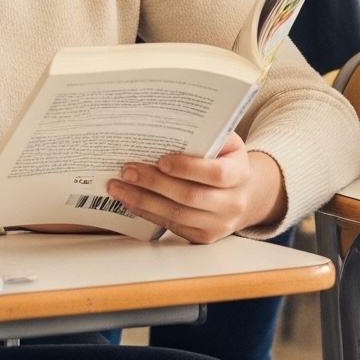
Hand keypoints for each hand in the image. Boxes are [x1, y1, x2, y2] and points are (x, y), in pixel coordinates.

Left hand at [104, 133, 286, 243]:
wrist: (239, 193)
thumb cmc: (224, 160)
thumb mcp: (224, 142)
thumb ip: (204, 132)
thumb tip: (166, 122)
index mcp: (239, 174)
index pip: (216, 173)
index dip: (187, 168)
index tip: (161, 160)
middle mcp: (232, 203)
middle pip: (190, 196)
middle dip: (154, 183)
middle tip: (127, 171)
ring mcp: (218, 224)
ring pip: (176, 215)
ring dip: (143, 200)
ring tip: (119, 187)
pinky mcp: (202, 237)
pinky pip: (171, 226)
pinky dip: (147, 213)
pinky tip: (130, 200)